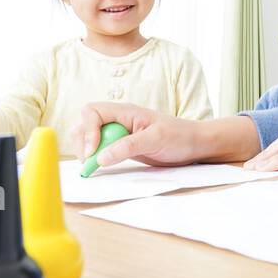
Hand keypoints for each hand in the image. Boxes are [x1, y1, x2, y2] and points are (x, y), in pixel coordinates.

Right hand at [66, 102, 204, 167]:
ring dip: (85, 150)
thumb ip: (128, 146)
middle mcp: (118, 119)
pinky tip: (99, 166)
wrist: (196, 144)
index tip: (94, 153)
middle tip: (90, 163)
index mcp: (126, 111)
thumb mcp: (156, 139)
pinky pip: (99, 147)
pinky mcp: (121, 145)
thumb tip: (100, 157)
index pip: (92, 112)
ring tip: (93, 166)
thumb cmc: (180, 136)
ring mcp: (118, 132)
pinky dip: (94, 157)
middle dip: (82, 142)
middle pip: (84, 123)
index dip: (87, 131)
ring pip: (88, 135)